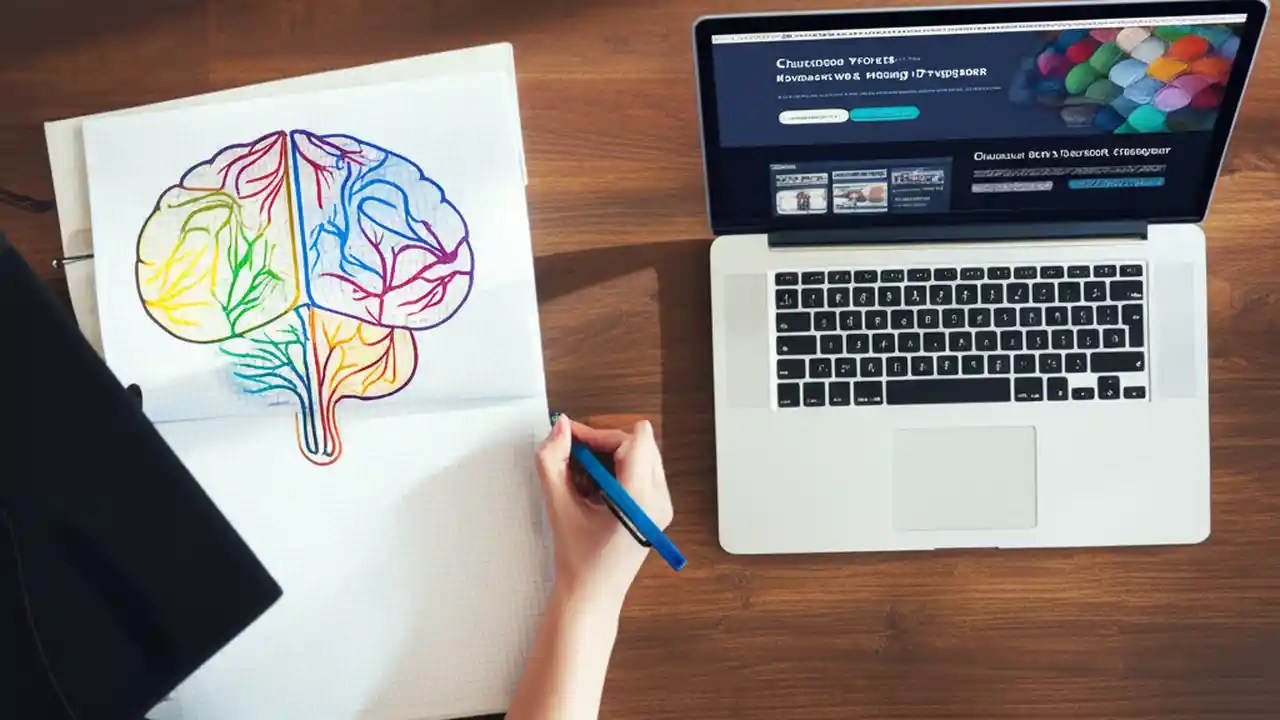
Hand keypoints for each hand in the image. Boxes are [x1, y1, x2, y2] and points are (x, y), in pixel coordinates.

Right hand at [534, 415, 673, 609]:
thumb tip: (560, 427)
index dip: (599, 434)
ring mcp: (663, 505)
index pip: (633, 440)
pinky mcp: (658, 508)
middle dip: (604, 444)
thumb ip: (552, 462)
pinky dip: (617, 469)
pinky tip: (595, 490)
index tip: (574, 440)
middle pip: (640, 442)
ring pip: (641, 454)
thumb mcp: (559, 508)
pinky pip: (642, 470)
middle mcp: (659, 500)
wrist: (592, 595)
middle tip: (574, 457)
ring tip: (583, 478)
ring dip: (610, 456)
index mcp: (640, 500)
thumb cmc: (579, 561)